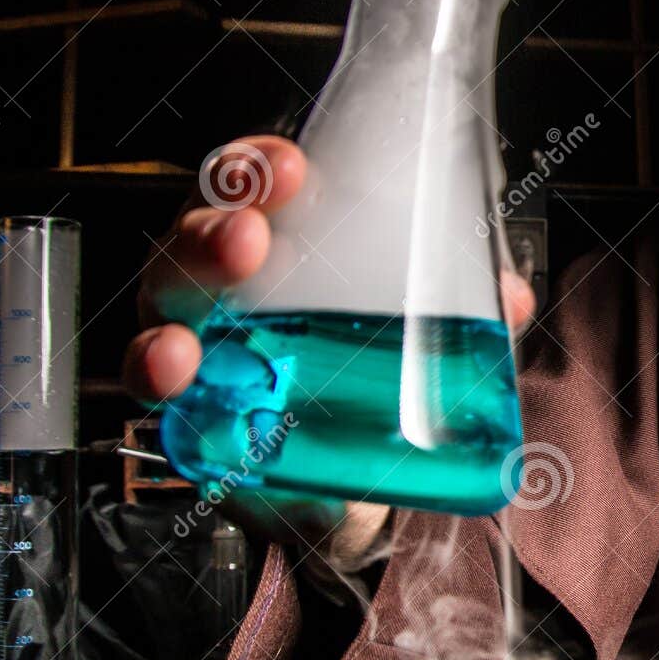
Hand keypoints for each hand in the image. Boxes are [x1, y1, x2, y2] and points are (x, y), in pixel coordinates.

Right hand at [123, 135, 537, 555]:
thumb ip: (461, 314)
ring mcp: (198, 342)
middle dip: (216, 229)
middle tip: (251, 238)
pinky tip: (177, 369)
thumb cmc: (367, 385)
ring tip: (200, 318)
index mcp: (279, 248)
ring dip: (182, 297)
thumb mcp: (418, 342)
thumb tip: (509, 298)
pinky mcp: (187, 408)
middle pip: (197, 232)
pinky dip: (154, 369)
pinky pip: (149, 382)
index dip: (257, 166)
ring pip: (164, 297)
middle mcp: (225, 284)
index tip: (289, 169)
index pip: (252, 184)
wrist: (352, 493)